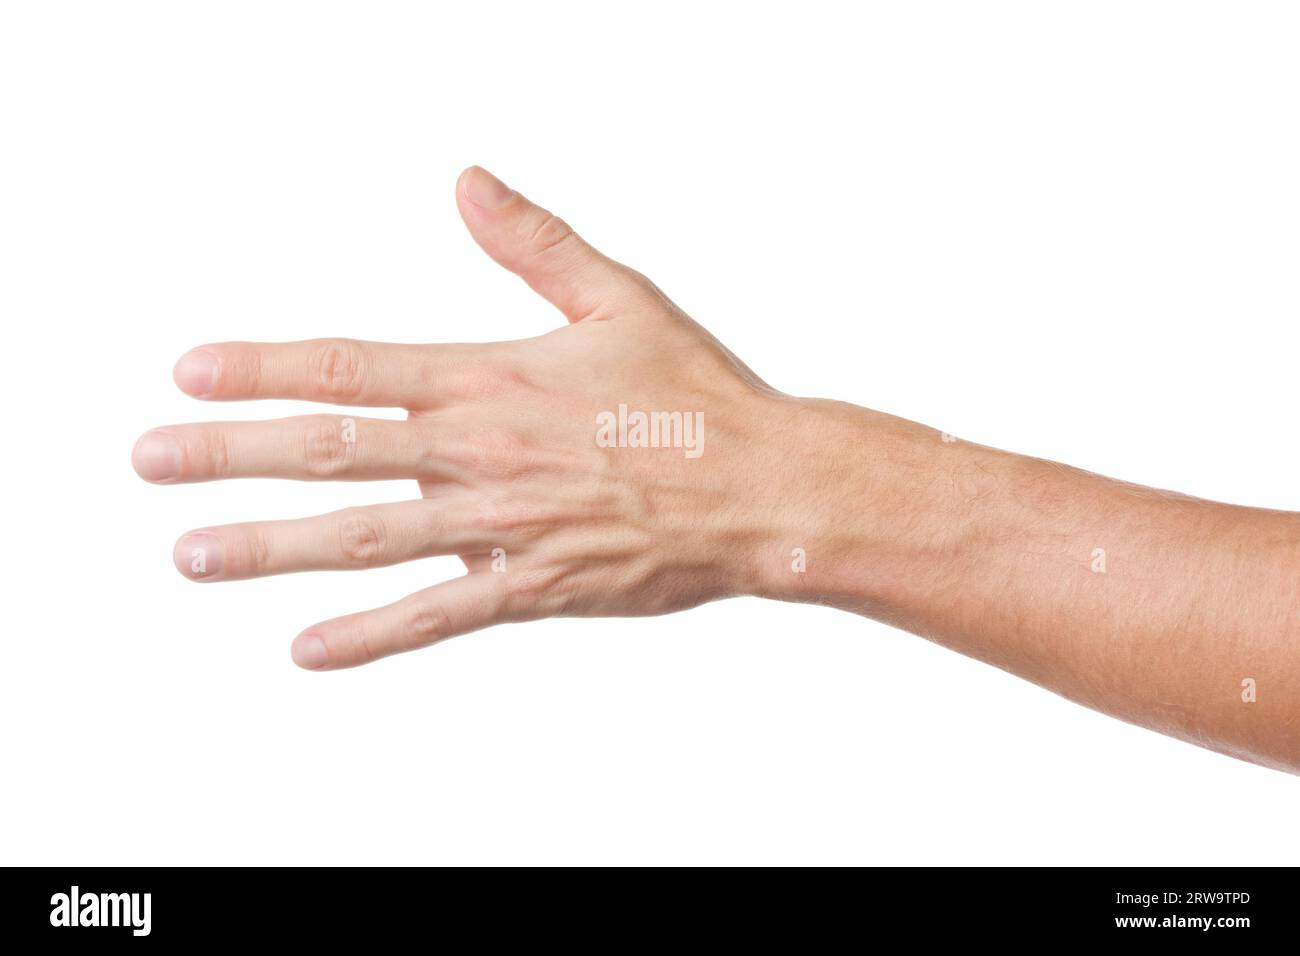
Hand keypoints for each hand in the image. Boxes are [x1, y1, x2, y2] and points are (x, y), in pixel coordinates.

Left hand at [133, 166, 803, 668]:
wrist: (765, 487)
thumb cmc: (698, 397)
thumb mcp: (619, 298)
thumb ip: (534, 243)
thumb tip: (469, 184)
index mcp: (495, 376)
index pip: (354, 367)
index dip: (265, 369)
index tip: (192, 371)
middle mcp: (484, 451)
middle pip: (334, 451)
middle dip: (231, 455)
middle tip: (152, 459)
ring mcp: (504, 524)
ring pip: (365, 535)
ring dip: (271, 545)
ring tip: (195, 555)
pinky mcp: (536, 586)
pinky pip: (439, 615)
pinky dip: (370, 635)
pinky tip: (309, 648)